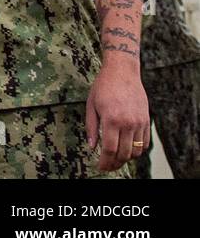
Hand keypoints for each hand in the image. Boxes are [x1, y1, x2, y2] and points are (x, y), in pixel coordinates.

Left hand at [86, 57, 149, 171]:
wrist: (123, 71)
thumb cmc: (103, 86)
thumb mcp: (91, 105)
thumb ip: (91, 128)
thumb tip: (92, 147)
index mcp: (111, 119)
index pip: (110, 150)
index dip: (105, 162)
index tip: (100, 166)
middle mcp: (127, 123)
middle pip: (123, 154)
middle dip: (115, 164)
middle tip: (107, 166)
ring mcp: (139, 122)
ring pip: (136, 151)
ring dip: (126, 159)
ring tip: (117, 159)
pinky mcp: (146, 120)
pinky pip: (145, 143)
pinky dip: (137, 150)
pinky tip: (128, 150)